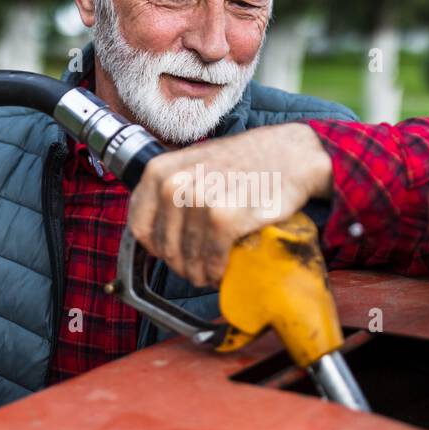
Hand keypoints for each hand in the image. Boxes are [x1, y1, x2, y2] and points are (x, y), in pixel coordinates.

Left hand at [127, 122, 332, 286]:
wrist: (288, 155)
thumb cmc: (243, 162)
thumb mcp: (193, 163)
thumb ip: (168, 190)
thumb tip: (155, 229)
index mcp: (159, 172)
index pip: (140, 227)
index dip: (155, 248)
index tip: (171, 255)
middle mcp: (173, 185)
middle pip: (165, 248)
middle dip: (180, 265)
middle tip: (196, 270)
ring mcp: (198, 201)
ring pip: (188, 258)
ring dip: (199, 274)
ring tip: (209, 274)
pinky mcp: (223, 219)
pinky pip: (212, 260)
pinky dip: (217, 272)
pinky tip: (222, 271)